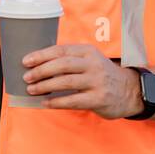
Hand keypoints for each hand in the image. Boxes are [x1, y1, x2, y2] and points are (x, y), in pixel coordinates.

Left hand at [21, 44, 142, 119]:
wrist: (128, 91)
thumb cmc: (100, 75)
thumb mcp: (89, 61)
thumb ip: (69, 60)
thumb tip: (37, 64)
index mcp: (88, 51)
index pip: (61, 50)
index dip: (41, 55)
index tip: (26, 61)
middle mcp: (93, 64)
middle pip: (63, 65)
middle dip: (41, 71)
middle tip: (27, 77)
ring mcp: (97, 81)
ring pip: (66, 82)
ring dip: (46, 86)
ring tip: (32, 90)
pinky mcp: (99, 99)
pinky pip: (73, 100)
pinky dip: (56, 102)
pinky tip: (45, 102)